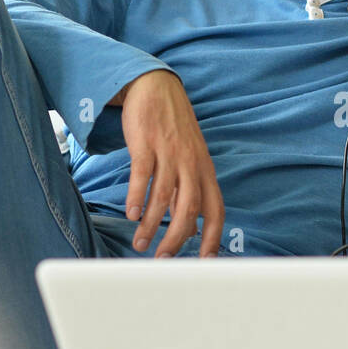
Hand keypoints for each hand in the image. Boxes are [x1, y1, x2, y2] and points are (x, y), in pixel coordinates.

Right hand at [118, 70, 224, 257]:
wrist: (157, 88)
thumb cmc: (173, 129)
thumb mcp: (189, 161)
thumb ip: (189, 193)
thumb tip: (191, 230)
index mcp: (205, 171)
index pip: (216, 210)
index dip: (214, 237)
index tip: (205, 261)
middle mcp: (192, 164)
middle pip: (190, 209)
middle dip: (177, 238)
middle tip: (162, 259)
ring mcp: (170, 152)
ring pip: (165, 196)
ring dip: (152, 224)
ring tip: (141, 243)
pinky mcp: (147, 142)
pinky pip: (143, 174)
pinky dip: (137, 196)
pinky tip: (131, 214)